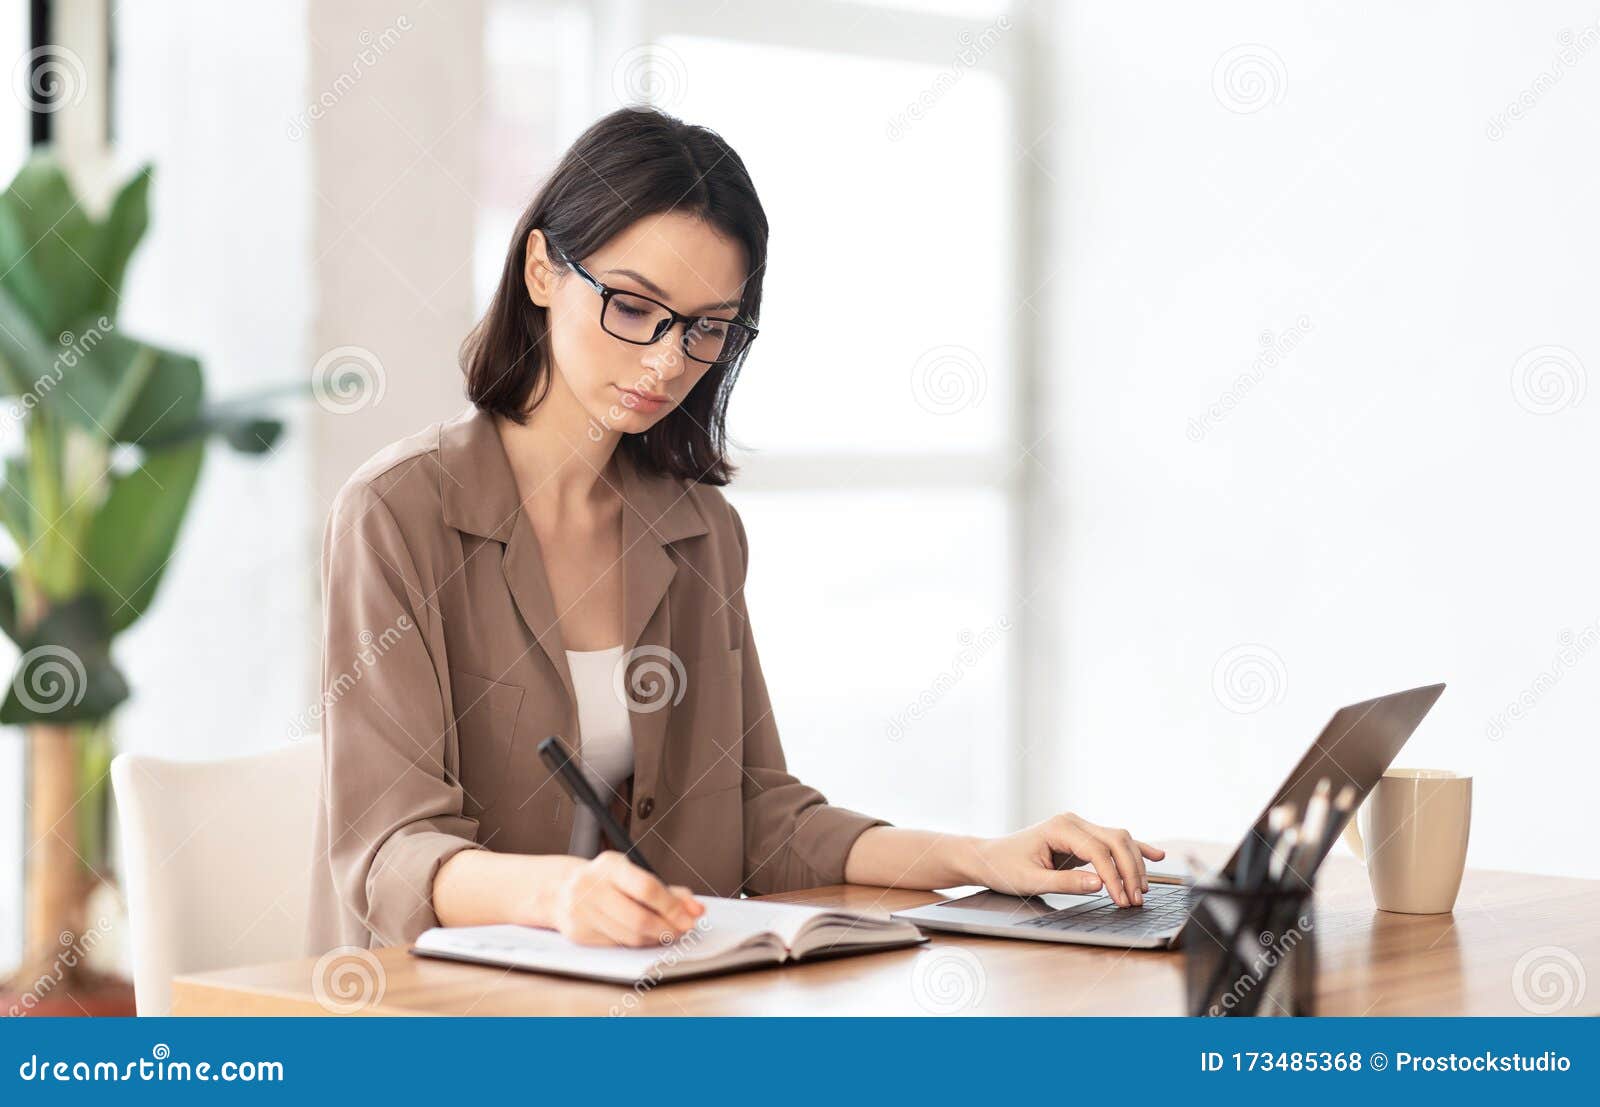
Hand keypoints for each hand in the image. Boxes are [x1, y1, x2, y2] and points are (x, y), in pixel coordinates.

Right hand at [540, 851, 704, 945]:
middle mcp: (592, 887)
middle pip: (639, 918)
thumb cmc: (603, 881)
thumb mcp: (631, 874)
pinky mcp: (579, 933)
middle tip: (683, 930)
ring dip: (655, 938)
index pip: (647, 888)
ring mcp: (582, 912)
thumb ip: (666, 890)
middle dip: (668, 928)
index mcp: (610, 865)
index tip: (690, 917)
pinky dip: (637, 944)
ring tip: (667, 933)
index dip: (672, 907)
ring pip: (630, 936)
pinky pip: (617, 944)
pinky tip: (645, 937)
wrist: (559, 889)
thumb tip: (696, 908)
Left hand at [966, 813, 1165, 905]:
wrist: (988, 858)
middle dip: (1130, 870)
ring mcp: (1079, 827)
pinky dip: (1134, 850)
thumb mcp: (1031, 881)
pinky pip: (1113, 842)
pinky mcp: (1082, 838)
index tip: (1121, 900)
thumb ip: (1066, 883)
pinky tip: (1155, 856)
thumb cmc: (1004, 868)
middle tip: (1135, 900)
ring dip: (1134, 863)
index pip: (1098, 851)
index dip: (1113, 877)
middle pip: (1116, 840)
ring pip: (1119, 839)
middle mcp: (1073, 822)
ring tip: (1142, 890)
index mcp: (1060, 827)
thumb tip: (1100, 884)